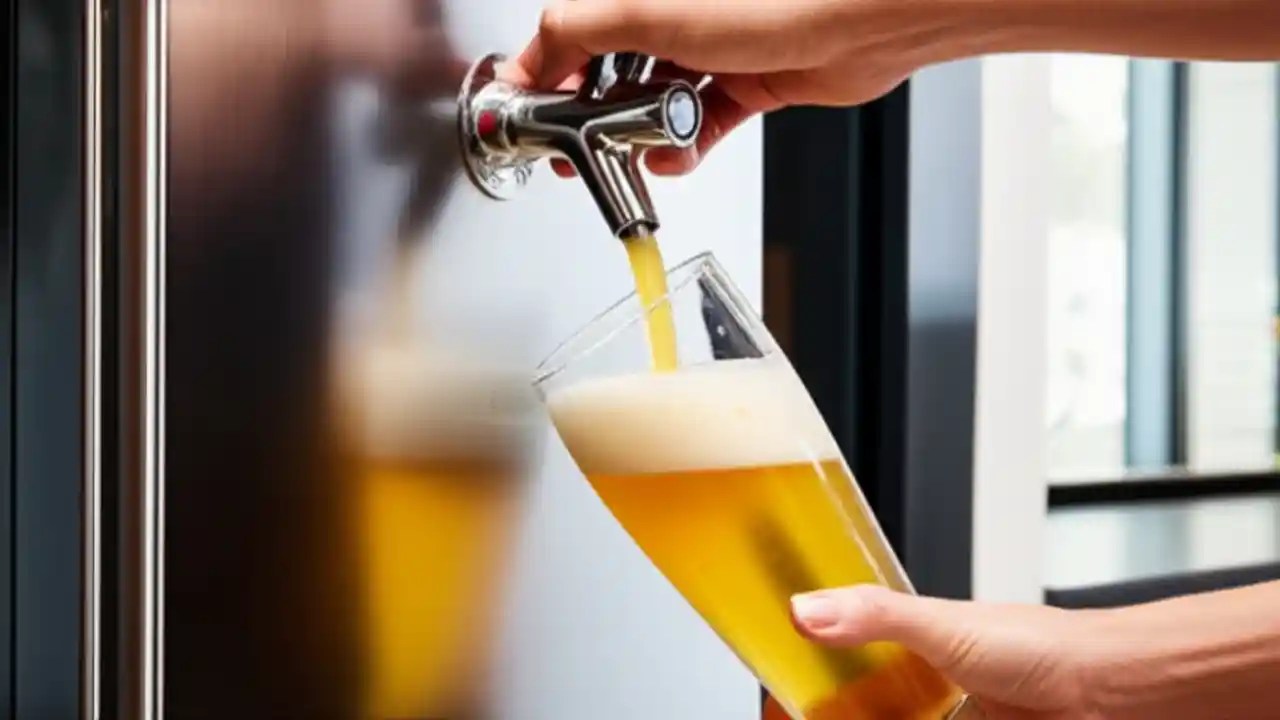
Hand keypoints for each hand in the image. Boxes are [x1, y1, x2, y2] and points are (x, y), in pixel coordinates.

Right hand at [509, 0, 949, 174]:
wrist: (861, 23)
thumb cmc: (775, 0)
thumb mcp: (648, 11)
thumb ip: (578, 32)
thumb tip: (529, 58)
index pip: (572, 32)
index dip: (543, 73)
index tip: (524, 112)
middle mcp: (675, 14)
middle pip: (608, 70)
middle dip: (590, 115)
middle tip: (577, 147)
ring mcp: (712, 49)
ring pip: (654, 102)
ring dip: (639, 137)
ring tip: (633, 153)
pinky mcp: (747, 82)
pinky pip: (699, 123)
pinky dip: (683, 147)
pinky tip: (673, 159)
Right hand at [790, 585, 1100, 719]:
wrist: (1112, 692)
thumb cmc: (1043, 645)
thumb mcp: (944, 623)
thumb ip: (873, 615)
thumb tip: (805, 610)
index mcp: (902, 646)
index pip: (832, 661)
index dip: (799, 681)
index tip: (776, 696)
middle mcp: (917, 690)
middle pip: (852, 709)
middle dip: (825, 712)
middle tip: (797, 717)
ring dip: (857, 719)